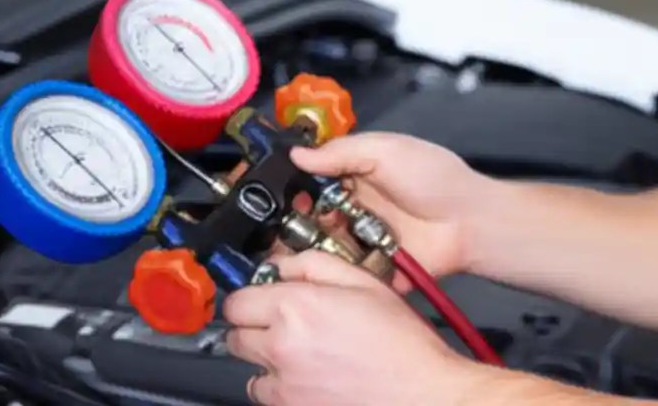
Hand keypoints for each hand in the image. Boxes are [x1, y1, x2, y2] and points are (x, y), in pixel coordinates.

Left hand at [223, 250, 480, 405]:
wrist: (422, 393)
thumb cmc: (402, 344)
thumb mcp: (365, 283)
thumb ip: (315, 265)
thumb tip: (283, 264)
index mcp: (296, 308)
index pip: (237, 300)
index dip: (251, 295)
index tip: (263, 296)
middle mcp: (281, 346)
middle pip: (234, 334)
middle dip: (255, 326)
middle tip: (286, 324)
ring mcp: (284, 385)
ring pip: (250, 368)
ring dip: (267, 359)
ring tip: (303, 354)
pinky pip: (268, 395)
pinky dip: (281, 387)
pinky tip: (310, 376)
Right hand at [288, 132, 495, 291]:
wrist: (471, 222)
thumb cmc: (437, 179)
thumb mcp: (388, 150)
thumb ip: (342, 151)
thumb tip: (298, 154)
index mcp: (354, 174)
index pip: (310, 180)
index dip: (292, 187)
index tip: (278, 192)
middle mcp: (352, 207)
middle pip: (307, 216)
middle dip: (295, 221)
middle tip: (291, 222)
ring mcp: (359, 239)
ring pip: (319, 247)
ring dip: (308, 247)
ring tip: (301, 246)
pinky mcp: (369, 268)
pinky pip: (342, 274)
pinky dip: (331, 273)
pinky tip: (321, 269)